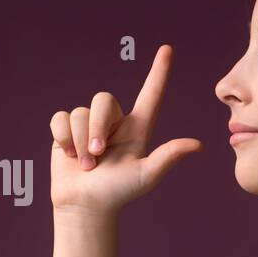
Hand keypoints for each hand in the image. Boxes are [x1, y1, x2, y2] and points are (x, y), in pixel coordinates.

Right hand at [49, 45, 201, 215]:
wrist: (84, 207)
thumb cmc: (117, 194)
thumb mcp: (145, 176)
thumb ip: (167, 158)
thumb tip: (197, 145)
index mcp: (136, 128)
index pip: (150, 94)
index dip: (159, 72)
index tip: (168, 49)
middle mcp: (113, 122)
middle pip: (103, 100)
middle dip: (96, 128)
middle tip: (96, 155)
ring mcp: (88, 125)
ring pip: (79, 113)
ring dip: (78, 141)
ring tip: (85, 164)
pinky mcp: (66, 131)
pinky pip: (60, 119)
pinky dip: (62, 139)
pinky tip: (68, 155)